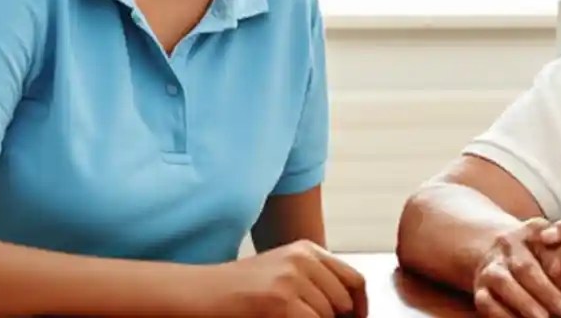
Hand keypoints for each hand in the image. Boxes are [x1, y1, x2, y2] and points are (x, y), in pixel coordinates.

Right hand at [220, 240, 366, 316]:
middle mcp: (303, 259)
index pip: (354, 279)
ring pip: (328, 317)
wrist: (200, 291)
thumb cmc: (238, 289)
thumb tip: (348, 309)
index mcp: (306, 249)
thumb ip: (314, 282)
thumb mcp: (283, 273)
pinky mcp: (280, 300)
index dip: (360, 307)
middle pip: (344, 301)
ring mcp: (292, 278)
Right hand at [474, 217, 560, 317]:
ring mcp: (489, 267)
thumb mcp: (551, 249)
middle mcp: (505, 247)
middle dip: (546, 292)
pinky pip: (486, 302)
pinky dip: (502, 315)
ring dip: (524, 303)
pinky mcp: (479, 289)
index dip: (559, 273)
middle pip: (524, 268)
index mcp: (528, 232)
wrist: (497, 252)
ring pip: (503, 283)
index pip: (544, 251)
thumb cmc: (536, 254)